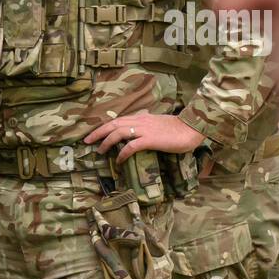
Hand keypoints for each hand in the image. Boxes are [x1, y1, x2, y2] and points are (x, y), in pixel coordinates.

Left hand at [84, 112, 205, 164]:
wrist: (191, 129)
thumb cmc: (178, 129)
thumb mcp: (159, 124)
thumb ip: (148, 127)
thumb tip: (139, 132)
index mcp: (142, 117)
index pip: (118, 120)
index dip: (104, 126)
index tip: (94, 134)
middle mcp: (140, 121)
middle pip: (113, 124)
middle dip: (98, 133)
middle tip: (86, 142)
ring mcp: (144, 130)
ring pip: (118, 133)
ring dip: (106, 142)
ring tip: (100, 151)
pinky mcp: (150, 140)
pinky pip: (131, 146)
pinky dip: (122, 153)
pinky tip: (119, 161)